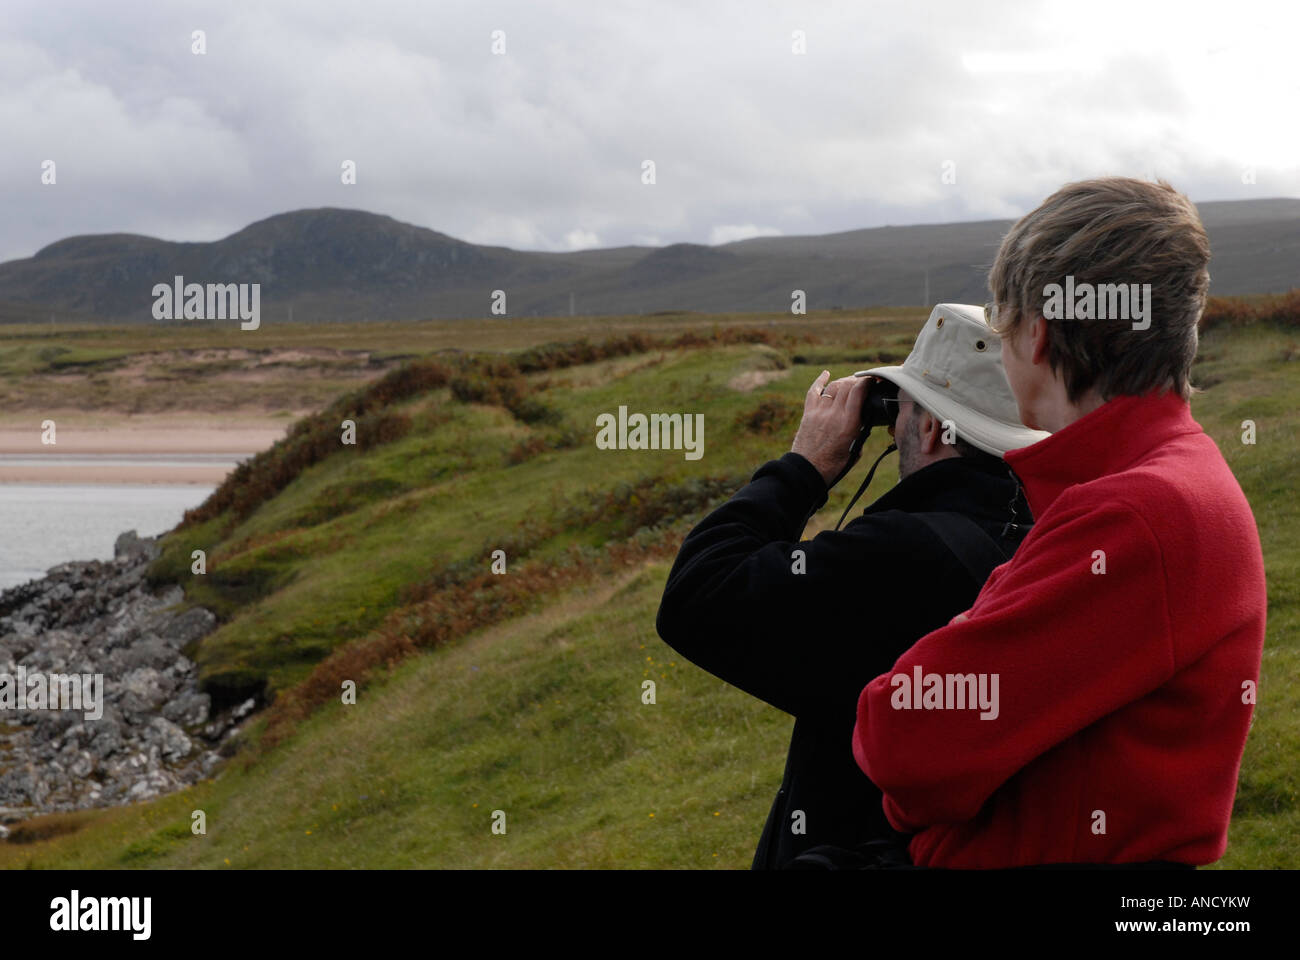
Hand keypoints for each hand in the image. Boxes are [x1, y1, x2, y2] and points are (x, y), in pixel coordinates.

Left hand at [791, 370, 869, 486]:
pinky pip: (813, 392)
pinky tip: (826, 374)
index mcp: (848, 424)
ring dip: (843, 382)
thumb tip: (864, 421)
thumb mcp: (855, 450)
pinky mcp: (808, 414)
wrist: (808, 470)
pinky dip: (820, 381)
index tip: (874, 379)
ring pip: (833, 387)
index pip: (858, 392)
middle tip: (863, 382)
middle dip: (857, 381)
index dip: (867, 381)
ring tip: (850, 383)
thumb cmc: (834, 465)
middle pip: (846, 386)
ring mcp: (819, 412)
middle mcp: (834, 414)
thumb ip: (860, 432)